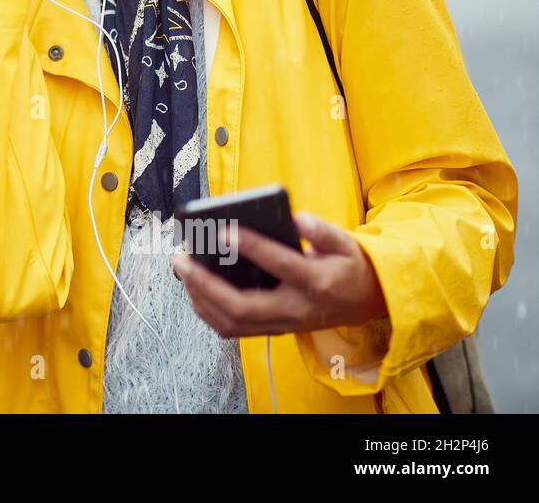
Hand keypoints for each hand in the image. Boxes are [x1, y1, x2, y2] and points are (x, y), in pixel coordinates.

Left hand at [170, 211, 388, 337]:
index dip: (250, 247)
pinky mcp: (274, 329)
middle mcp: (296, 308)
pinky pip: (234, 328)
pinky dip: (209, 311)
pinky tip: (194, 289)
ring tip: (183, 271)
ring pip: (232, 323)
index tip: (223, 230)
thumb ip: (321, 230)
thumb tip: (296, 219)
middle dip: (205, 283)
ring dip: (201, 298)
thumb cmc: (348, 266)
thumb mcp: (346, 242)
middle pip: (242, 306)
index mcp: (316, 282)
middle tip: (181, 259)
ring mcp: (283, 323)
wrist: (366, 302)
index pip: (279, 264)